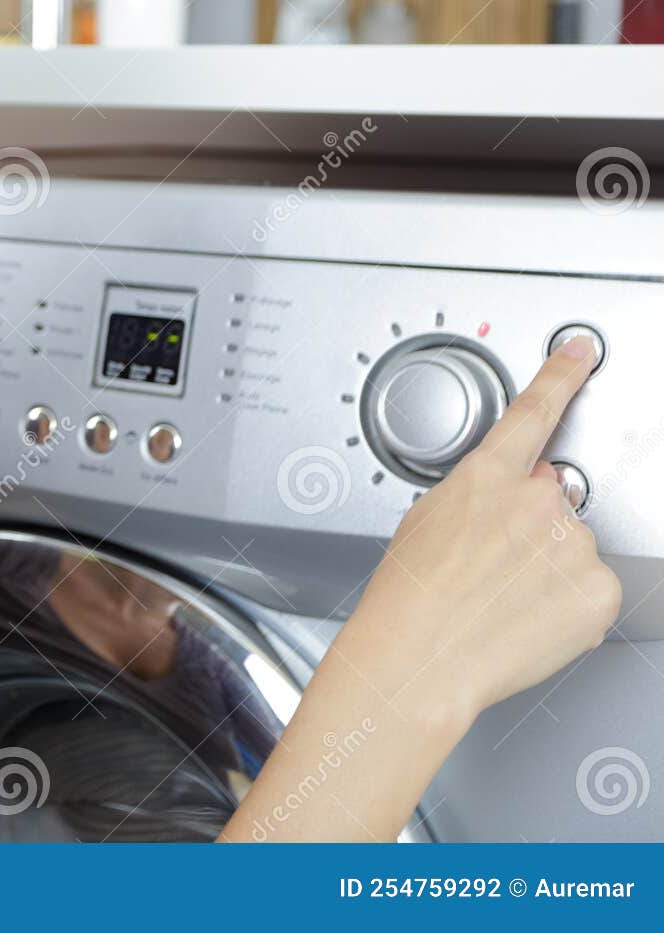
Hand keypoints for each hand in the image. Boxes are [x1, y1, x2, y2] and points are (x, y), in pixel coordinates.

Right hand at [339, 334, 621, 732]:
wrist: (420, 657)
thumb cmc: (409, 596)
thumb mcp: (425, 519)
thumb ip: (479, 491)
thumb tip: (516, 491)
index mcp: (488, 476)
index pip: (533, 411)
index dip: (562, 374)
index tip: (582, 350)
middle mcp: (537, 501)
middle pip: (553, 500)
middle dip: (532, 526)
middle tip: (492, 567)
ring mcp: (573, 544)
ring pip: (573, 548)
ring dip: (548, 570)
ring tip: (501, 601)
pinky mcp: (598, 588)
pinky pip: (592, 589)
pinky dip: (567, 607)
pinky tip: (527, 619)